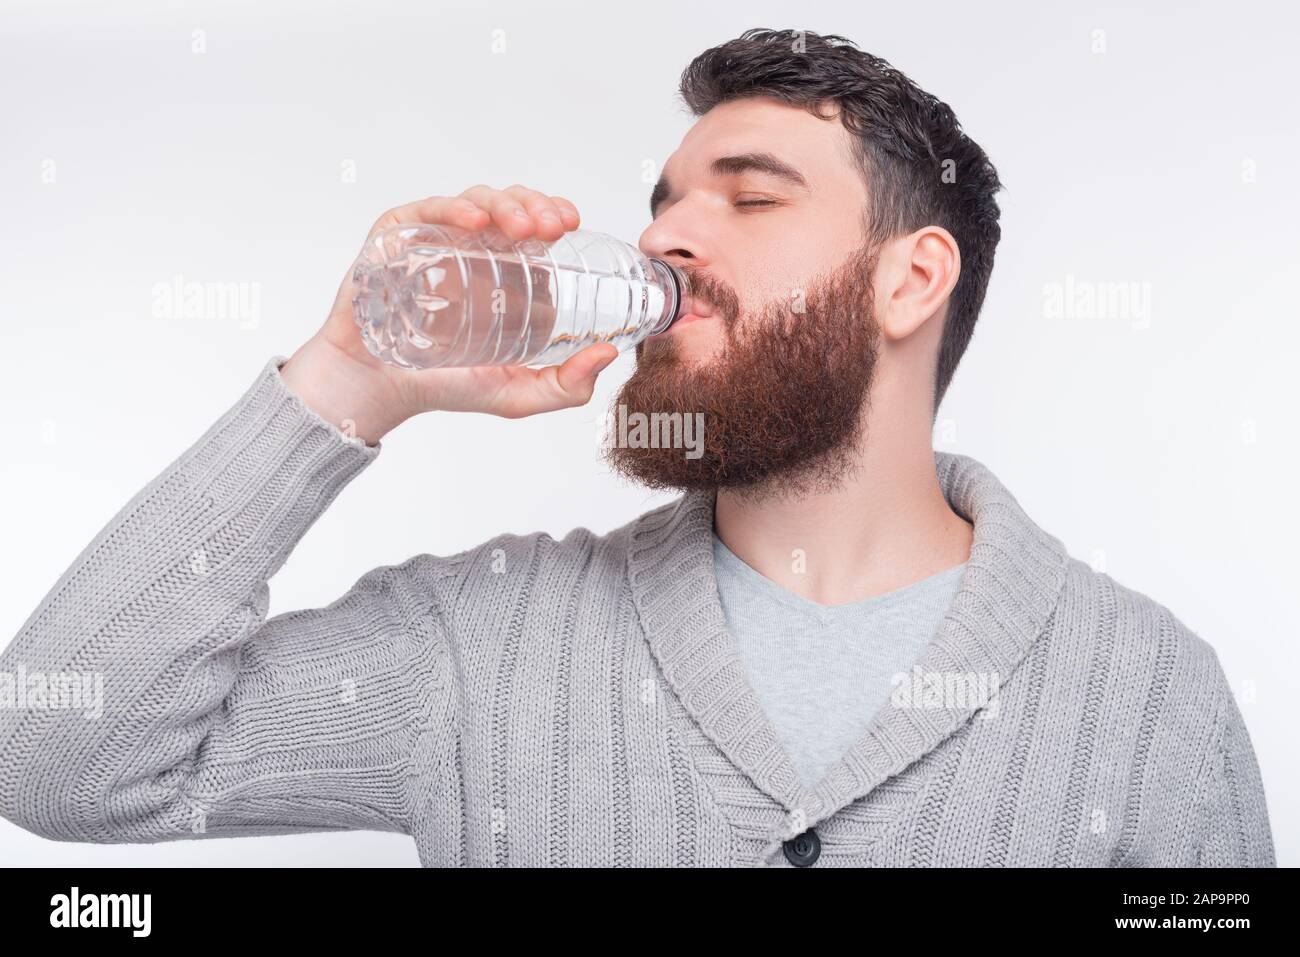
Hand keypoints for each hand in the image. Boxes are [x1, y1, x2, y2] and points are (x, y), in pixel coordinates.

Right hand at [280, 186, 619, 442]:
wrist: (380, 391)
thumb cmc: (445, 388)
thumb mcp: (518, 394)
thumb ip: (566, 386)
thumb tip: (609, 354)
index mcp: (505, 272)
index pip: (534, 225)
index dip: (554, 212)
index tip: (571, 223)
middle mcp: (472, 249)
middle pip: (510, 205)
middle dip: (535, 205)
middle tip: (551, 226)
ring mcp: (435, 240)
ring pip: (475, 201)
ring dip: (503, 205)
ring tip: (519, 227)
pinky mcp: (397, 238)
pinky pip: (426, 211)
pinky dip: (451, 210)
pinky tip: (473, 222)